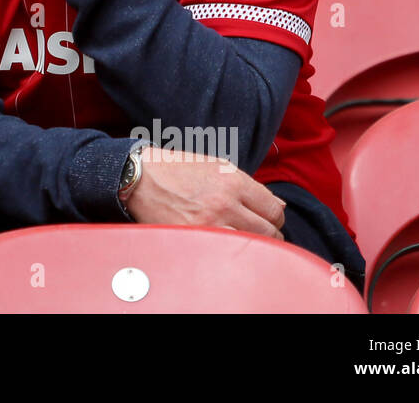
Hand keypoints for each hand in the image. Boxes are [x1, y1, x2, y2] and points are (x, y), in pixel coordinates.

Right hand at [126, 146, 286, 239]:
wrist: (141, 177)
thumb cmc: (179, 169)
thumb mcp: (217, 166)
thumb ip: (249, 186)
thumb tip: (278, 206)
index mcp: (233, 182)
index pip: (274, 209)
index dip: (275, 217)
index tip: (269, 220)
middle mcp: (225, 203)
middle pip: (268, 231)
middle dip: (269, 234)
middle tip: (260, 234)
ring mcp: (209, 224)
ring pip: (251, 245)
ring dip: (252, 246)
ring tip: (243, 241)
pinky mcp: (194, 238)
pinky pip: (226, 253)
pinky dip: (230, 252)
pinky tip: (226, 246)